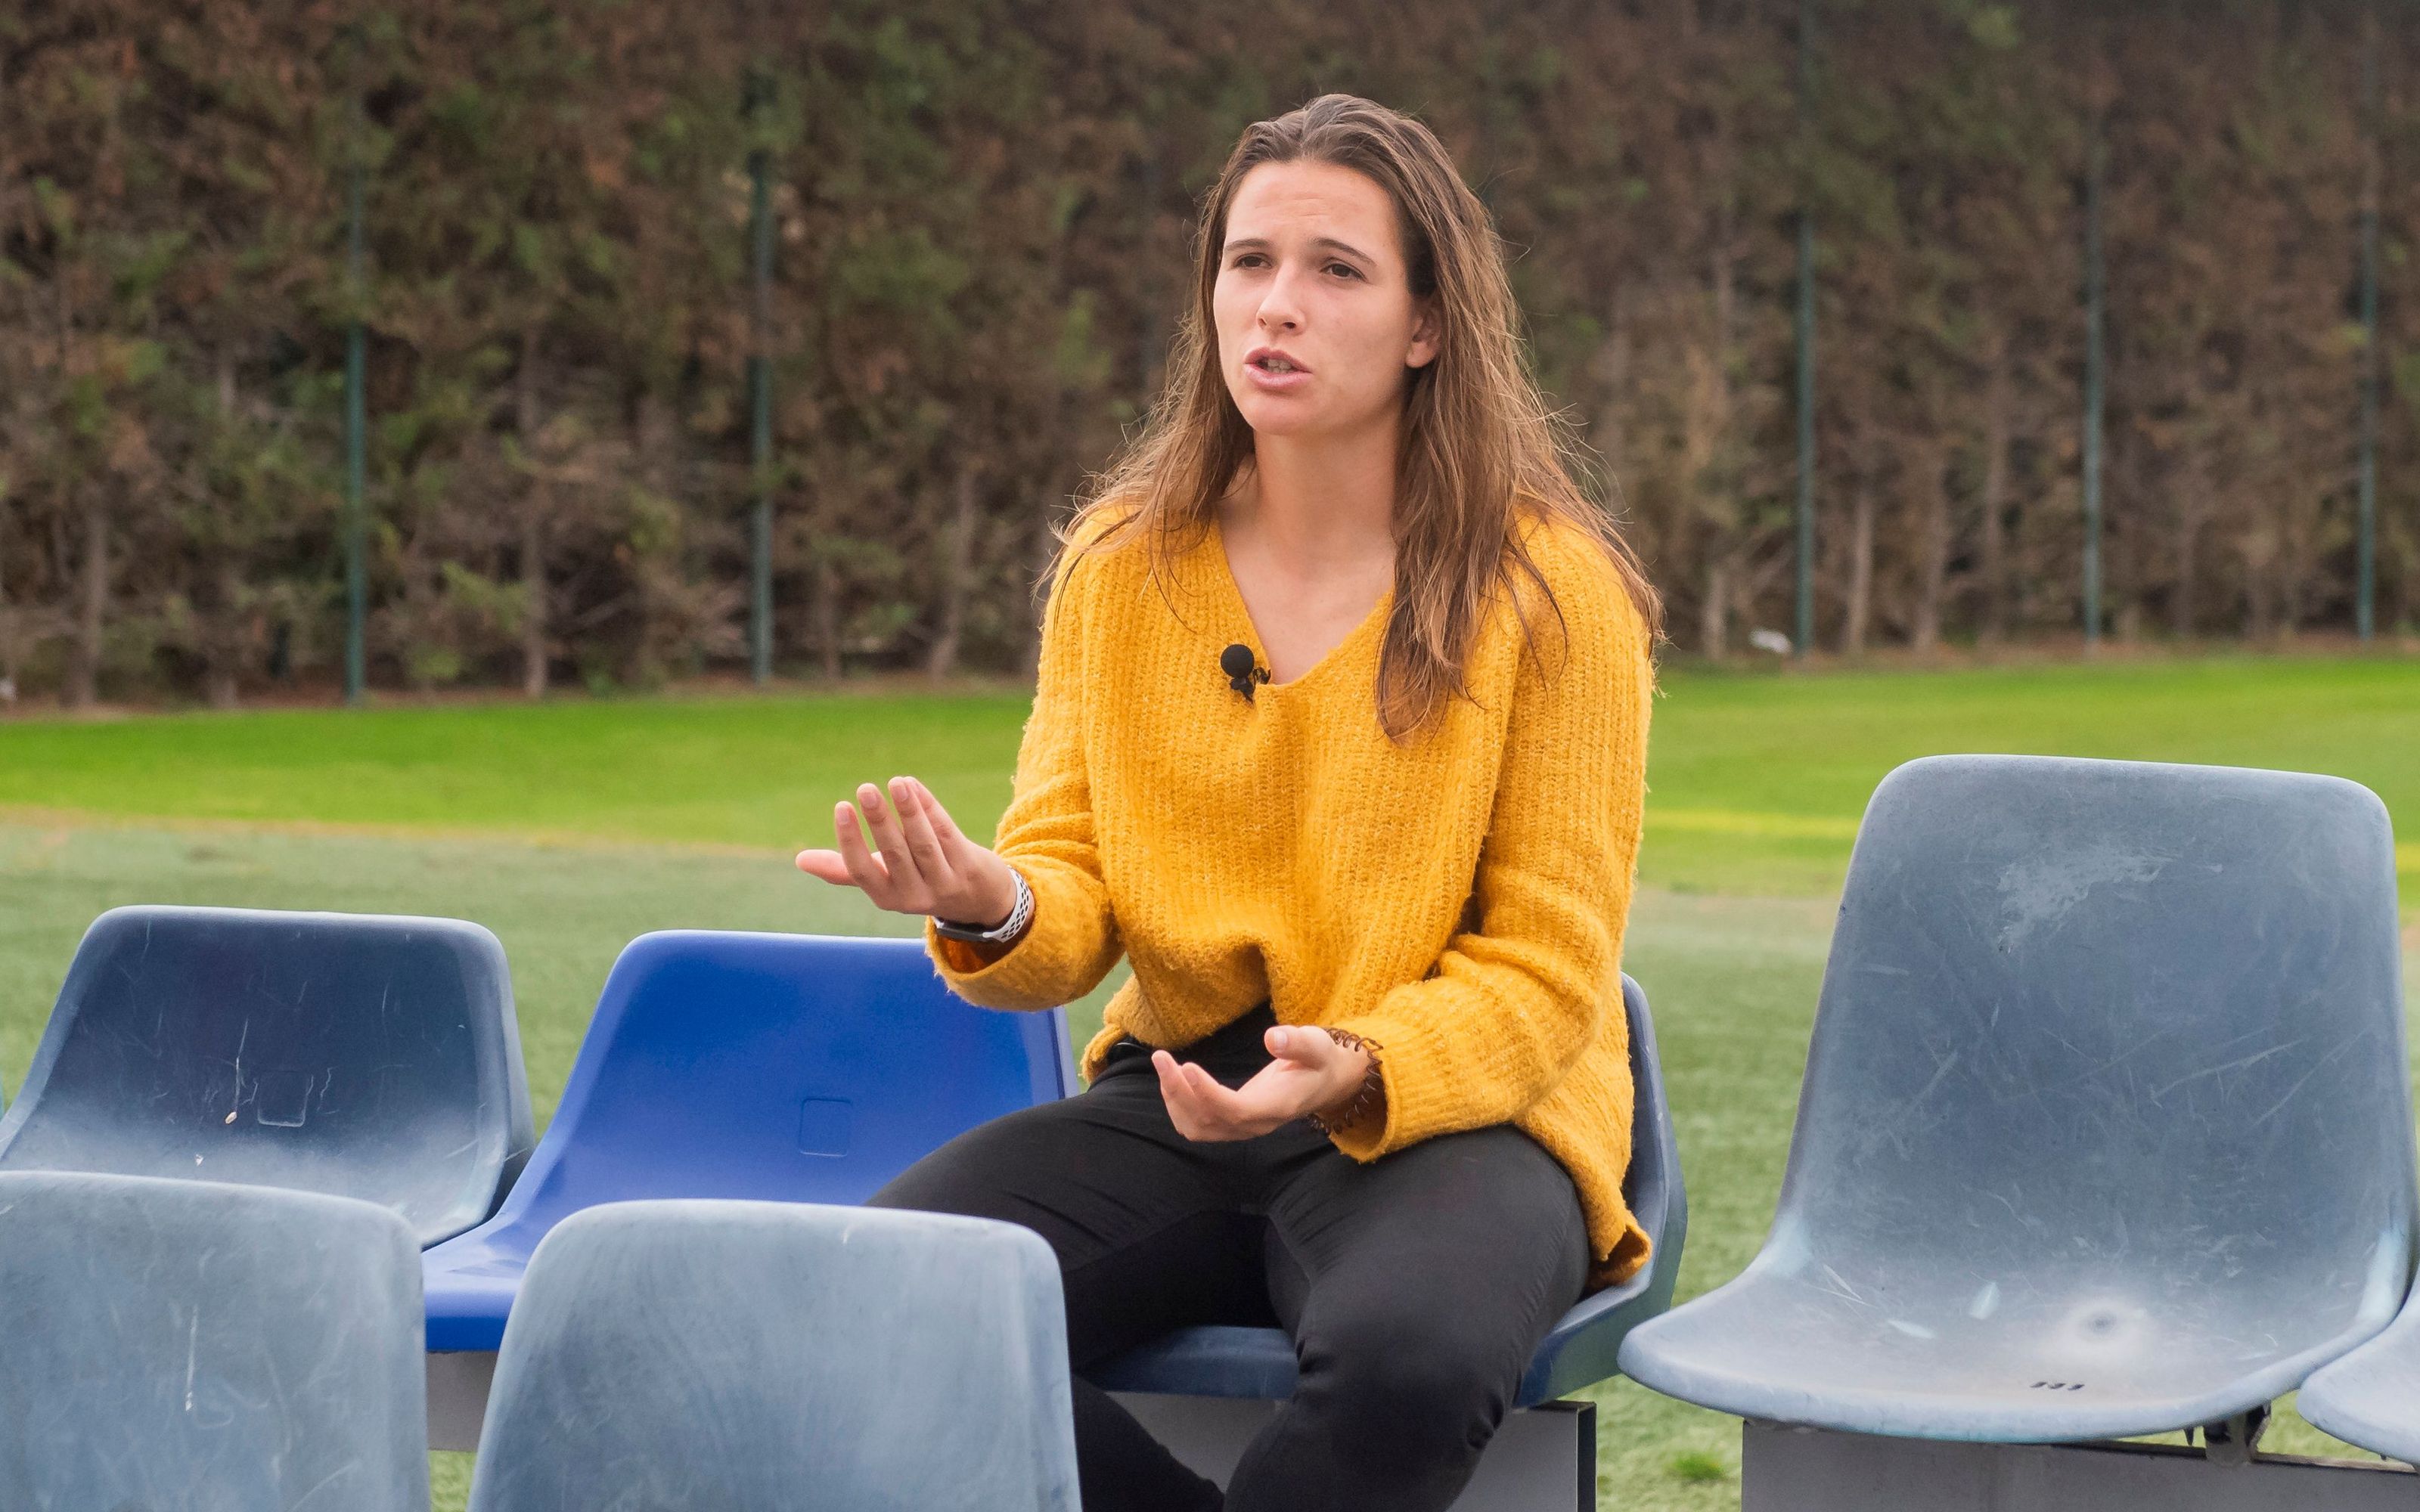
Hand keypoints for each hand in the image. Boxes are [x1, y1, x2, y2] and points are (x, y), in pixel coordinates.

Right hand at [795, 775, 1020, 927]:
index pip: (863, 871)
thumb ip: (845, 869)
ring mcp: (944, 882)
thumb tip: (800, 860)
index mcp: (886, 897)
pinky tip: (914, 786)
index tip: (842, 806)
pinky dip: (931, 809)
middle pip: (895, 855)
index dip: (851, 841)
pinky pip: (948, 833)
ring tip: (896, 782)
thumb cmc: (917, 880)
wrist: (978, 899)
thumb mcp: (883, 880)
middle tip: (865, 789)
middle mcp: (914, 895)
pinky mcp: (968, 866)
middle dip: (880, 821)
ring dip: (910, 812)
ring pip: (925, 844)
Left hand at [1154, 1025, 1373, 1141]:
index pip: (1236, 1110)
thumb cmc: (1319, 1060)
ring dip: (1174, 1100)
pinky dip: (1178, 1106)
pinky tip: (1173, 1080)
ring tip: (1164, 1065)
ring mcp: (1242, 1128)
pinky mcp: (1232, 1123)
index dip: (1208, 1094)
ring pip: (1197, 1128)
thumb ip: (1297, 1042)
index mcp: (1276, 1107)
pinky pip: (1197, 1126)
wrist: (1325, 1083)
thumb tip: (1272, 1037)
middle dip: (1179, 1091)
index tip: (1186, 1067)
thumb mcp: (1317, 1044)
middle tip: (1161, 1057)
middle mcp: (1256, 1124)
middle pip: (1208, 1121)